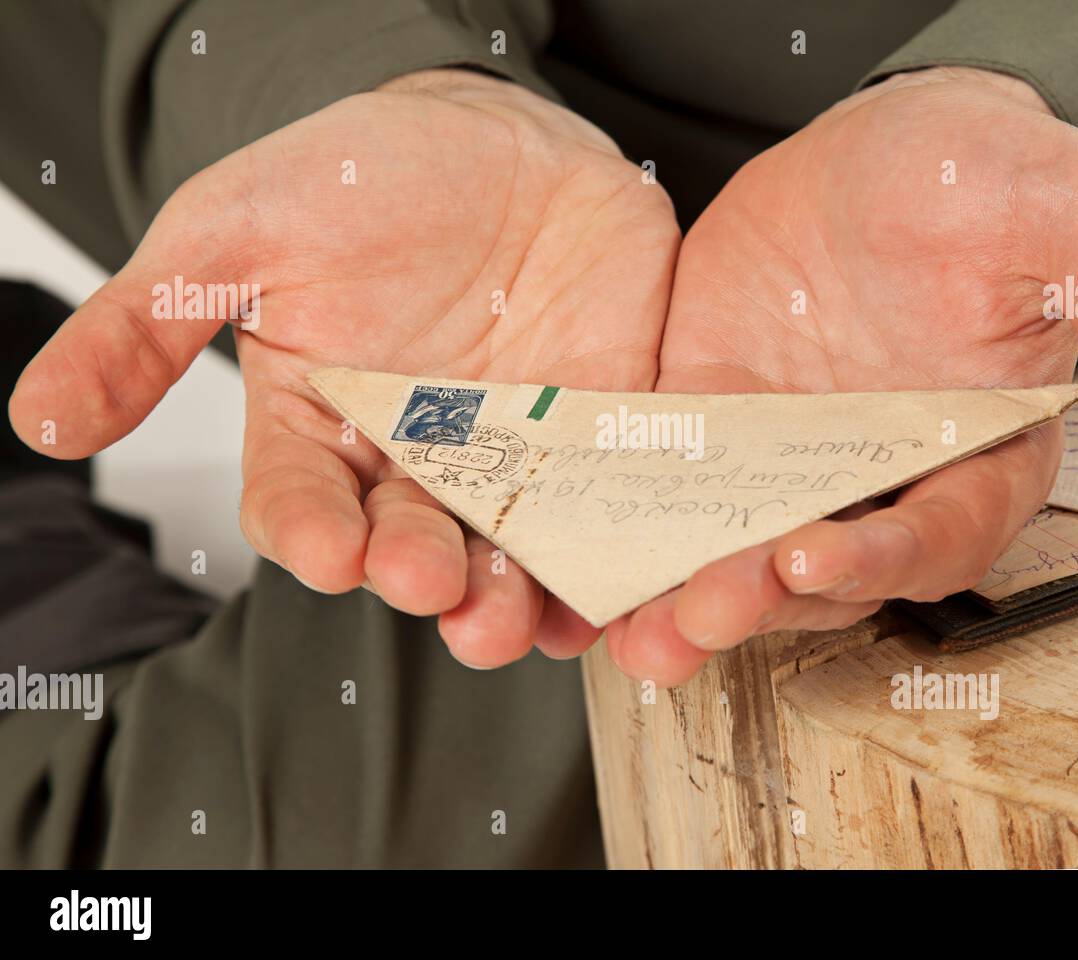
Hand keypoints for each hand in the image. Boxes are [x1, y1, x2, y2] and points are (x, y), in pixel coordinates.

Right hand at [9, 69, 678, 667]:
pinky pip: (602, 501)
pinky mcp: (596, 432)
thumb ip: (148, 323)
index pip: (304, 504)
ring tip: (514, 612)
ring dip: (512, 593)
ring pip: (509, 550)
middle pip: (410, 548)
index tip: (331, 551)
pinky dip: (608, 545)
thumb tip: (38, 416)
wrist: (496, 138)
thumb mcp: (236, 232)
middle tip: (433, 583)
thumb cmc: (360, 177)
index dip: (312, 535)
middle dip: (422, 576)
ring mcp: (512, 455)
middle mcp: (416, 459)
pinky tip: (614, 574)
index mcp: (322, 425)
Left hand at [606, 66, 1077, 684]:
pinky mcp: (714, 420)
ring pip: (742, 548)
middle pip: (827, 566)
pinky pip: (674, 486)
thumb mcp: (1066, 210)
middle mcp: (878, 474)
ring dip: (692, 594)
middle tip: (706, 608)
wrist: (882, 151)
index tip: (819, 555)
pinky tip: (593, 556)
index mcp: (977, 450)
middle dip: (766, 596)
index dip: (887, 555)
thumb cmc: (987, 180)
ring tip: (641, 626)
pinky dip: (639, 526)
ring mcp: (788, 457)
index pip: (943, 532)